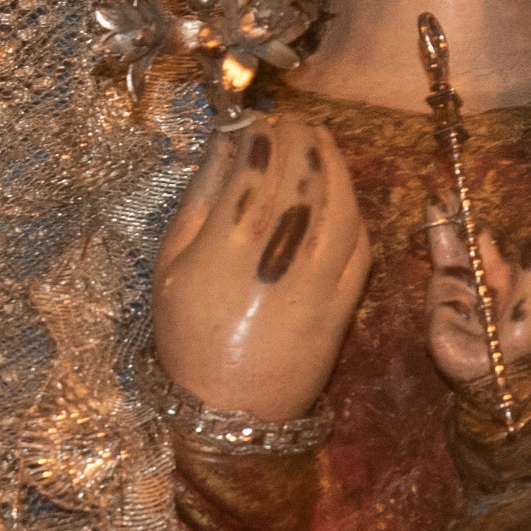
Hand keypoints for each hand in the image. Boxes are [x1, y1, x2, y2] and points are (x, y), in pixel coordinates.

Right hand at [150, 116, 372, 425]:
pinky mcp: (344, 305)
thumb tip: (224, 145)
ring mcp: (318, 282)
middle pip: (303, 177)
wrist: (229, 413)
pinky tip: (341, 192)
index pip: (256, 167)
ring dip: (336, 164)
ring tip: (321, 142)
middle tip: (295, 122)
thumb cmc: (187, 337)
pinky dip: (354, 209)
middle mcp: (277, 258)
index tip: (260, 118)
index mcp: (226, 249)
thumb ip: (200, 199)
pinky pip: (360, 244)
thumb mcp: (170, 265)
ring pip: (340, 204)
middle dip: (303, 138)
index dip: (263, 132)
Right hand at [423, 208, 530, 387]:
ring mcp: (445, 300)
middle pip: (447, 247)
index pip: (470, 240)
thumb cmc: (519, 338)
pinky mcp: (434, 321)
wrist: (504, 377)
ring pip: (444, 273)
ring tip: (468, 281)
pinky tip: (468, 315)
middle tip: (435, 197)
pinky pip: (442, 302)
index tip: (451, 197)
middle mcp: (463, 283)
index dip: (460, 219)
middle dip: (442, 223)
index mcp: (486, 274)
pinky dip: (456, 305)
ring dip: (455, 269)